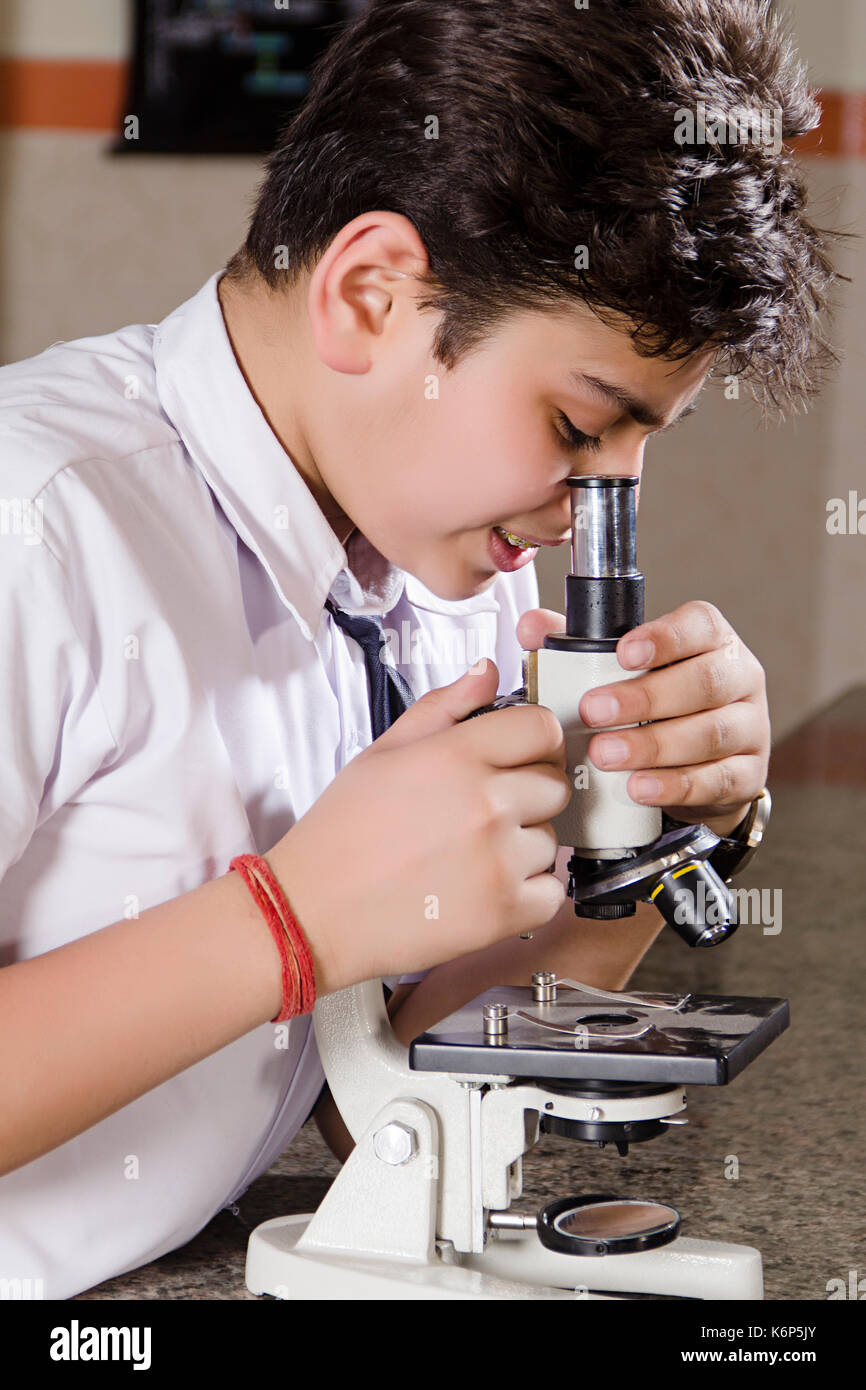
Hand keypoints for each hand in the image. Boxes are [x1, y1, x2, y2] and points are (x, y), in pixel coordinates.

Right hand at [265, 658, 569, 993]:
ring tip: (470, 854)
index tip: (521, 754)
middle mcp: (486, 804)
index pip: (542, 728)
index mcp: (456, 756)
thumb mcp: (383, 751)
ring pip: (550, 838)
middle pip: (554, 783)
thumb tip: (486, 671)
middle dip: (529, 792)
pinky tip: (485, 887)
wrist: (314, 912)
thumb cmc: (342, 834)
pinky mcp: (505, 912)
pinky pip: (551, 891)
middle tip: (485, 810)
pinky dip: (528, 892)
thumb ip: (443, 706)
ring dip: (522, 845)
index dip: (535, 739)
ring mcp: (500, 860)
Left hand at [516, 602, 769, 837]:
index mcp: (710, 641)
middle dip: (644, 698)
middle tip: (593, 711)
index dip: (664, 637)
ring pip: (710, 734)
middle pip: (703, 682)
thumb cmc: (657, 706)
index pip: (699, 626)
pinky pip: (716, 780)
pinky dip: (674, 785)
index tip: (623, 653)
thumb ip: (578, 644)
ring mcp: (749, 728)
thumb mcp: (621, 670)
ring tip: (605, 755)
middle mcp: (738, 678)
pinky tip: (638, 788)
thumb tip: (531, 626)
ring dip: (653, 746)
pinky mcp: (747, 775)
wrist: (698, 767)